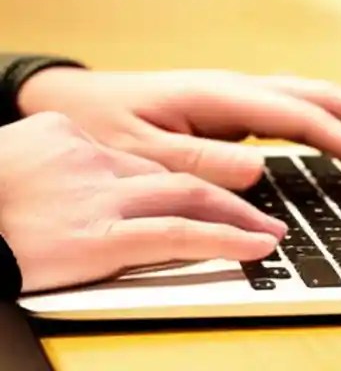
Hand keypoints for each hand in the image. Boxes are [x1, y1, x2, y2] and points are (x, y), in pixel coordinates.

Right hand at [0, 113, 284, 292]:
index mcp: (67, 138)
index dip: (180, 182)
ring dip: (237, 218)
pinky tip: (254, 249)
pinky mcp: (96, 237)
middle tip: (261, 213)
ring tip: (269, 235)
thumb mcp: (13, 161)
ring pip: (187, 197)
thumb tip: (74, 188)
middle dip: (224, 196)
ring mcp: (96, 197)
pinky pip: (177, 235)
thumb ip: (53, 168)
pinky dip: (223, 240)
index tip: (208, 195)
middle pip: (173, 173)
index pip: (139, 160)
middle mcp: (90, 160)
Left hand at [17, 69, 340, 189]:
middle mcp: (244, 86)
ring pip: (323, 98)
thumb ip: (197, 160)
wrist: (77, 100)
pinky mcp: (244, 104)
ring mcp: (247, 92)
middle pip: (330, 97)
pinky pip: (307, 108)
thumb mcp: (139, 153)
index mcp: (224, 94)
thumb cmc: (103, 127)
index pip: (307, 119)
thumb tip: (260, 169)